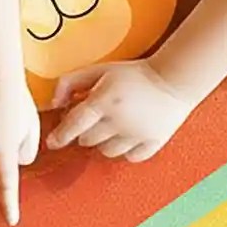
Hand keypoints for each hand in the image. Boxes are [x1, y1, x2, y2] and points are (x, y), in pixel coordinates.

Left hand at [45, 60, 197, 161]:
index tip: (53, 142)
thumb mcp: (100, 69)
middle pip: (87, 140)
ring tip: (113, 126)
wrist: (174, 79)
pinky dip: (125, 150)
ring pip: (106, 151)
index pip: (74, 124)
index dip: (60, 135)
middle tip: (95, 119)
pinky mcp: (153, 143)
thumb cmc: (134, 74)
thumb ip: (71, 82)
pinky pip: (129, 157)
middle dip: (85, 131)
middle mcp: (119, 121)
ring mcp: (137, 134)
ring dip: (104, 142)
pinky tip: (128, 135)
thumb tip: (54, 102)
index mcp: (104, 101)